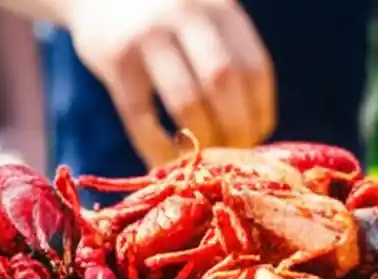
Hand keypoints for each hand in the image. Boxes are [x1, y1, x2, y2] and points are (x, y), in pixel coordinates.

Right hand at [65, 0, 275, 166]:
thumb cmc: (163, 20)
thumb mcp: (203, 18)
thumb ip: (227, 56)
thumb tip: (253, 129)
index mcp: (220, 8)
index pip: (253, 68)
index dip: (260, 111)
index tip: (257, 136)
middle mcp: (187, 16)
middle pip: (223, 84)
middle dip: (234, 130)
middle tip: (231, 156)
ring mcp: (149, 37)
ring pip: (186, 103)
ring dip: (200, 142)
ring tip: (202, 159)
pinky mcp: (117, 61)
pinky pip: (142, 118)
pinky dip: (158, 149)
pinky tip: (167, 163)